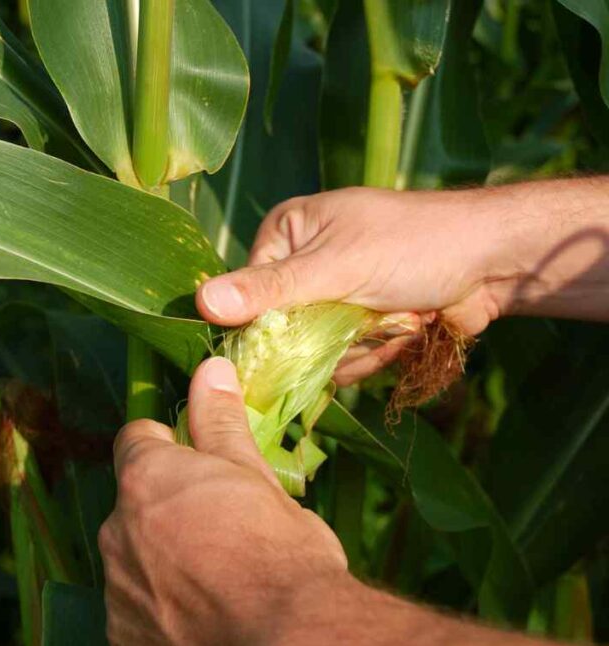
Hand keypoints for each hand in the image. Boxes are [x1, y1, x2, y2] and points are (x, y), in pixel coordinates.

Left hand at [99, 357, 346, 645]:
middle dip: (166, 512)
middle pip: (133, 506)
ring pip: (132, 561)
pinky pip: (135, 614)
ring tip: (217, 584)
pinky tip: (202, 623)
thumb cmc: (280, 556)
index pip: (135, 439)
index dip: (167, 447)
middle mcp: (116, 531)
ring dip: (161, 564)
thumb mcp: (257, 480)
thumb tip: (210, 371)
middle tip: (220, 532)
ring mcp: (116, 591)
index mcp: (146, 480)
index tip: (196, 464)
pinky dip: (160, 614)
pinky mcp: (123, 641)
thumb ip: (220, 425)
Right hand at [196, 187, 515, 384]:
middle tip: (365, 319)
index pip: (248, 297)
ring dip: (358, 348)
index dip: (271, 324)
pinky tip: (406, 330)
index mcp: (287, 234)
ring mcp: (333, 297)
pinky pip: (344, 362)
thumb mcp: (337, 266)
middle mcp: (303, 265)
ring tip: (397, 317)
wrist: (493, 262)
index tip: (306, 330)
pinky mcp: (360, 325)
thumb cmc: (415, 245)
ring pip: (314, 355)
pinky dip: (376, 354)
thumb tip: (201, 301)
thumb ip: (270, 290)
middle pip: (282, 333)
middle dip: (327, 339)